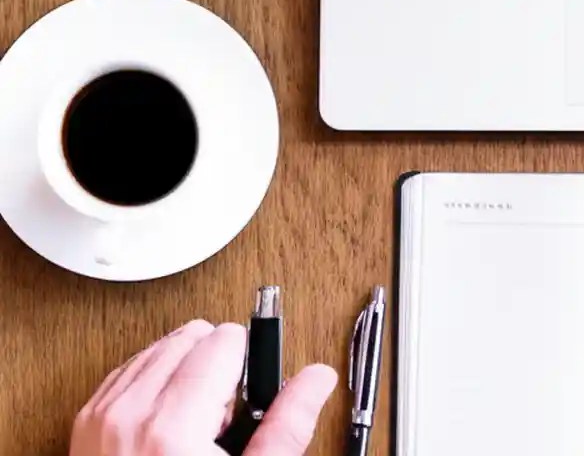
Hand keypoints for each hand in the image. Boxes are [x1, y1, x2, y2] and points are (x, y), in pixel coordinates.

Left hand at [71, 320, 337, 455]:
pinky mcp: (87, 420)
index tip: (248, 392)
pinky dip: (154, 382)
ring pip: (158, 349)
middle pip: (189, 337)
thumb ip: (287, 425)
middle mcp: (131, 412)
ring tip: (194, 425)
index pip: (223, 339)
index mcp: (173, 425)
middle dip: (215, 365)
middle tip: (222, 417)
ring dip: (184, 371)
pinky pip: (129, 371)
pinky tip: (169, 419)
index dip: (248, 362)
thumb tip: (317, 379)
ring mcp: (102, 415)